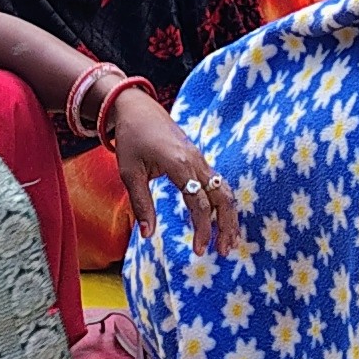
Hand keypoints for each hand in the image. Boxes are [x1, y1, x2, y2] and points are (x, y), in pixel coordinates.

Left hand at [109, 88, 240, 253]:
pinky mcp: (199, 159)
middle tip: (224, 251)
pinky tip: (220, 220)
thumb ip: (141, 204)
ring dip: (229, 216)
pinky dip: (222, 203)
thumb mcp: (129, 172)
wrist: (136, 107)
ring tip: (228, 241)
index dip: (203, 229)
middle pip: (222, 197)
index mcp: (180, 164)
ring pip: (224, 190)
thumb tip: (147, 235)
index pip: (199, 203)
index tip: (200, 251)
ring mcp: (200, 158)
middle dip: (226, 225)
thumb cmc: (131, 138)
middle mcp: (196, 161)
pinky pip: (217, 182)